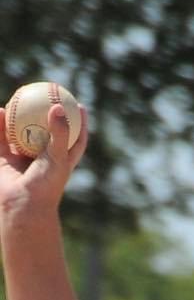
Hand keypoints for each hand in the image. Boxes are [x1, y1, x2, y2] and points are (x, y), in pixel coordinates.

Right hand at [0, 99, 88, 221]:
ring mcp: (22, 159)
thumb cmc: (46, 185)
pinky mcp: (5, 160)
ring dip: (19, 116)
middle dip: (46, 114)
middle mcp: (41, 158)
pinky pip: (1, 138)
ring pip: (21, 133)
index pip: (74, 138)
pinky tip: (0, 109)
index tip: (79, 105)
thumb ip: (59, 133)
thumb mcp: (58, 158)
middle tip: (48, 93)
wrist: (22, 206)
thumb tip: (57, 107)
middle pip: (46, 132)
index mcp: (60, 160)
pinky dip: (0, 125)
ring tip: (20, 95)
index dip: (78, 123)